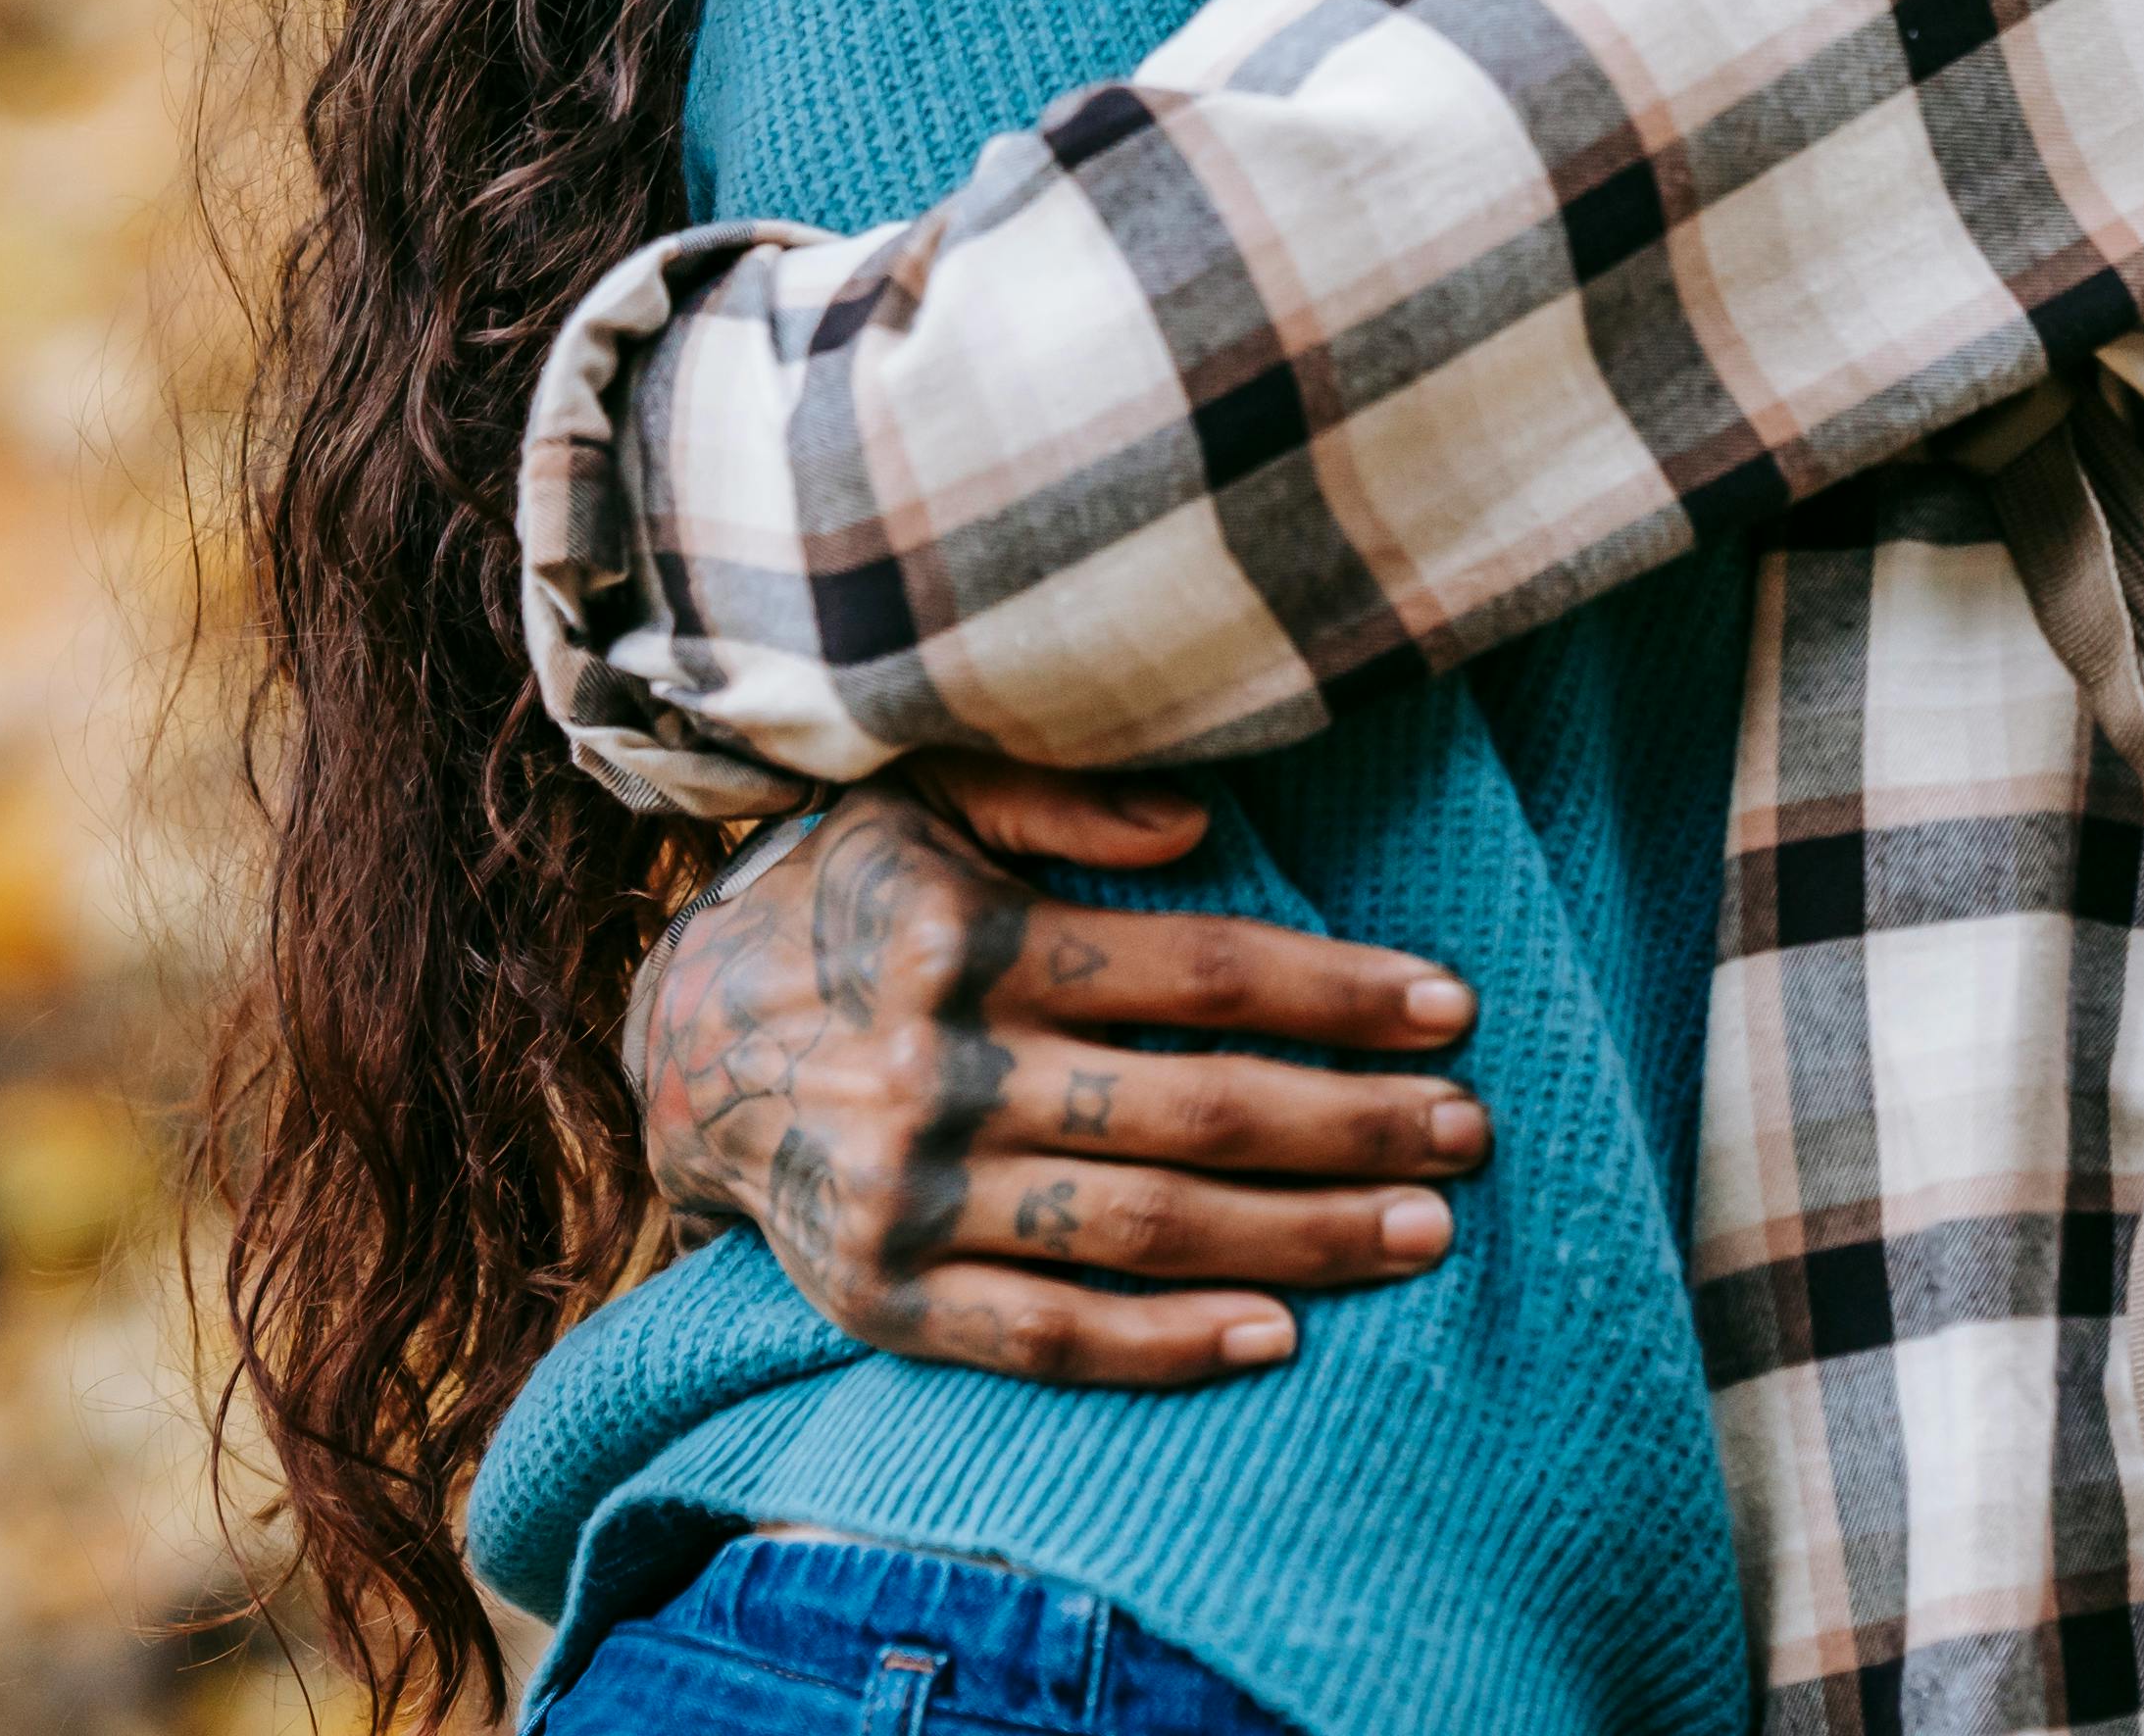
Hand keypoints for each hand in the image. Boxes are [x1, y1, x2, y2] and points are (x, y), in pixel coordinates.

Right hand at [629, 754, 1489, 1388]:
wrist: (672, 1044)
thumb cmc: (844, 900)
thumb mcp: (925, 796)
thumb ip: (1061, 796)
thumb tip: (1203, 825)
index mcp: (968, 944)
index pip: (1197, 971)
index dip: (1335, 991)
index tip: (1451, 1007)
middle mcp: (941, 1072)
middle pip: (1195, 1110)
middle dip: (1352, 1126)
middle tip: (1471, 1135)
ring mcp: (908, 1197)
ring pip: (1142, 1231)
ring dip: (1297, 1239)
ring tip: (1420, 1234)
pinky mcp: (878, 1297)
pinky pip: (1041, 1337)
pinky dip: (1162, 1348)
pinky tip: (1274, 1338)